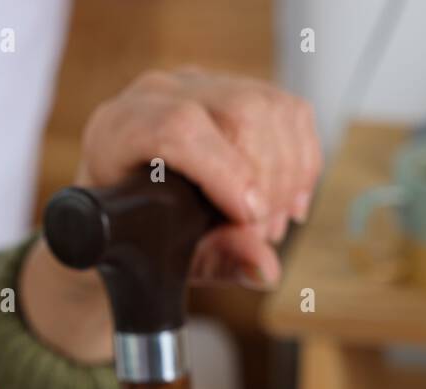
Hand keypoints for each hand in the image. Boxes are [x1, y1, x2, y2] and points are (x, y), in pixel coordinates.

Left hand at [20, 65, 321, 361]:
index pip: (179, 128)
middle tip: (264, 234)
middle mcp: (159, 95)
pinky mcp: (238, 89)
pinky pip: (290, 111)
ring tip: (274, 224)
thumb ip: (215, 260)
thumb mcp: (169, 257)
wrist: (130, 209)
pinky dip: (303, 161)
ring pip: (270, 107)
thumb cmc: (142, 234)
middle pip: (238, 110)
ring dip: (289, 175)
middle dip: (268, 180)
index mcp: (122, 130)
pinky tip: (291, 200)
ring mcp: (200, 85)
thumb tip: (265, 266)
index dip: (225, 172)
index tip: (251, 219)